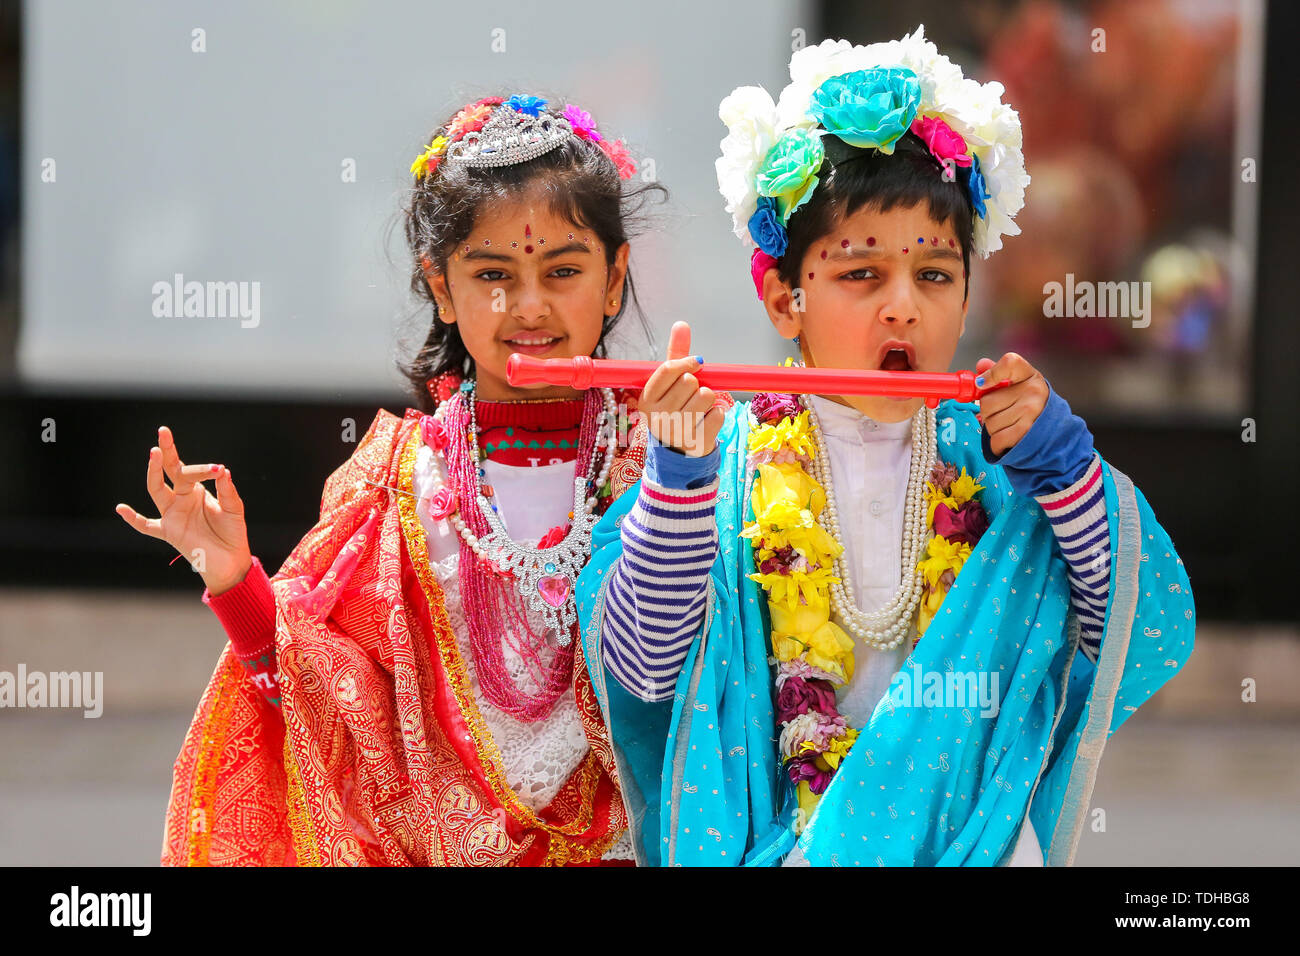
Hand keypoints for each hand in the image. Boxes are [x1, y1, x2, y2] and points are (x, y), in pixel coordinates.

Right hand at [115, 426, 252, 594]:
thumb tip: (224, 471)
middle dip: (168, 452)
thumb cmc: (232, 532)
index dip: (202, 470)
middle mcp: (182, 498)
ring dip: (154, 473)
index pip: (192, 472)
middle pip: (171, 471)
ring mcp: (173, 514)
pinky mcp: (169, 532)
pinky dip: (134, 519)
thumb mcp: (234, 509)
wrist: (229, 560)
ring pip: (157, 491)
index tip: (218, 470)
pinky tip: (121, 509)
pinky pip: (147, 526)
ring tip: (154, 453)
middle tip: (164, 432)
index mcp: (198, 489)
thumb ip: (228, 492)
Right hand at [640, 321, 726, 456]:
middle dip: (697, 384)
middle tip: (690, 396)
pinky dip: (718, 414)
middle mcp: (658, 415)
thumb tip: (681, 324)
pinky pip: (719, 414)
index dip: (687, 362)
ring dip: (709, 399)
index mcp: (646, 398)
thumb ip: (675, 355)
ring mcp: (676, 431)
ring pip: (707, 396)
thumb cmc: (673, 408)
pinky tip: (705, 422)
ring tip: (698, 409)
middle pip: (690, 381)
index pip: (668, 369)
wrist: (677, 451)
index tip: (697, 363)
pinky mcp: (696, 442)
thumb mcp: (669, 384)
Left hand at [975, 353, 1048, 456]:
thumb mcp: (1016, 381)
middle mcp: (1032, 390)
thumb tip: (981, 366)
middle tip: (1000, 411)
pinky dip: (996, 443)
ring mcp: (1031, 411)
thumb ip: (997, 372)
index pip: (1009, 363)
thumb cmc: (1027, 400)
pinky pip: (996, 439)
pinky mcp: (1027, 431)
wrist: (1052, 424)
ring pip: (989, 423)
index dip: (991, 373)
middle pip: (987, 402)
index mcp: (1027, 373)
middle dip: (987, 411)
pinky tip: (1007, 436)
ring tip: (1007, 423)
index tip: (981, 383)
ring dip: (992, 427)